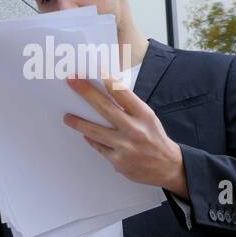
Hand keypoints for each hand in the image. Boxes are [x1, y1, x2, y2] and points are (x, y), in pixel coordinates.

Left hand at [63, 75, 188, 198]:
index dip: (107, 79)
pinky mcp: (118, 161)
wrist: (168, 167)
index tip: (94, 69)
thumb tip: (103, 95)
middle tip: (71, 82)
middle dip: (85, 93)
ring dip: (78, 122)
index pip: (122, 92)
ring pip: (94, 131)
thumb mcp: (147, 118)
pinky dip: (91, 140)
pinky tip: (85, 135)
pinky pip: (99, 147)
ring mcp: (125, 146)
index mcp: (143, 114)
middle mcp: (134, 129)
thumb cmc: (154, 138)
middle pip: (104, 108)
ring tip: (67, 117)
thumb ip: (129, 108)